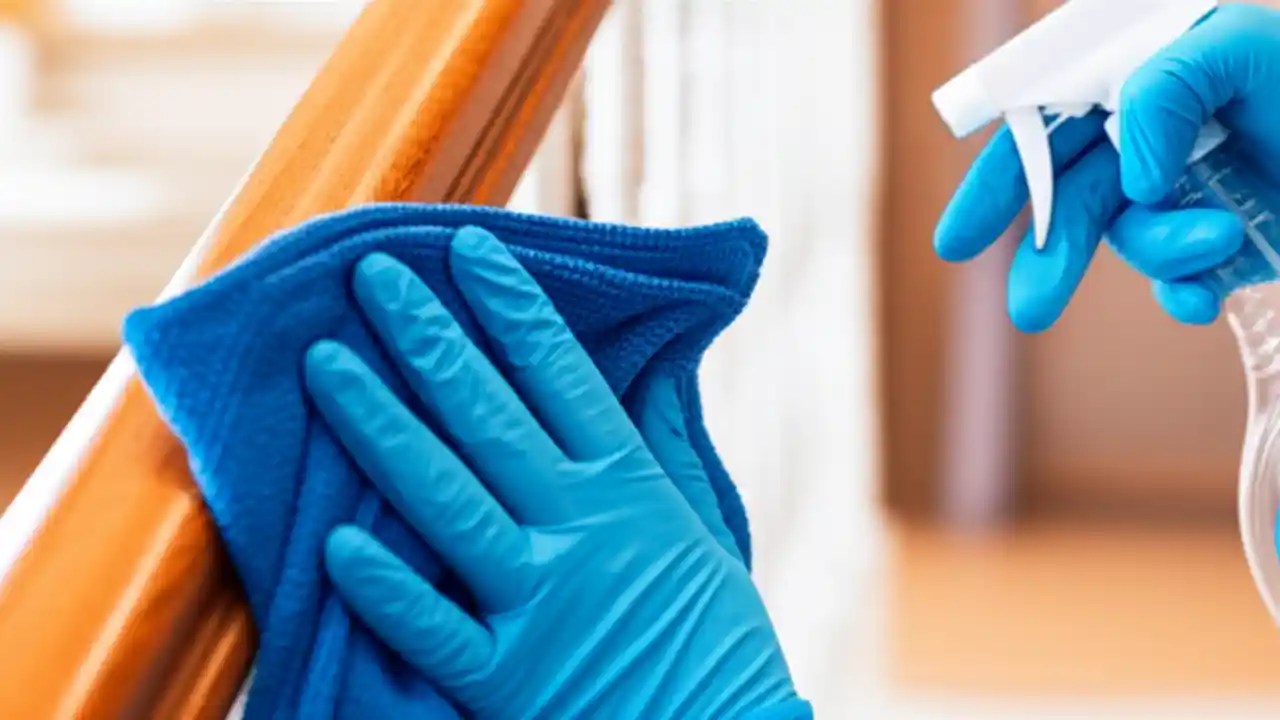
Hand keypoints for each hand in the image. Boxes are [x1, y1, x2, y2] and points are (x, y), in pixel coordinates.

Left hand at [304, 227, 807, 718]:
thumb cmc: (714, 638)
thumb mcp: (706, 528)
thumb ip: (668, 445)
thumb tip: (656, 366)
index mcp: (630, 486)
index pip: (562, 376)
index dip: (511, 307)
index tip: (466, 248)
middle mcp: (579, 528)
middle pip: (488, 417)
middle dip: (427, 339)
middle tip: (371, 275)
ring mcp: (539, 603)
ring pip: (445, 499)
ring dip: (381, 426)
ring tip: (325, 364)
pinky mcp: (508, 681)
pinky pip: (434, 628)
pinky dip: (385, 590)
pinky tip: (334, 545)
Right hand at [935, 4, 1279, 330]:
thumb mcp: (1245, 45)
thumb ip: (1167, 87)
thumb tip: (1129, 173)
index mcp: (1136, 75)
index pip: (1045, 124)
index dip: (1001, 179)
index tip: (957, 242)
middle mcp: (1149, 134)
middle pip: (1071, 197)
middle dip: (1050, 254)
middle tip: (1031, 310)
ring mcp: (1185, 188)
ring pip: (1130, 239)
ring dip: (1161, 252)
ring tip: (1218, 243)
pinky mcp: (1224, 235)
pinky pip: (1181, 277)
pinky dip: (1187, 289)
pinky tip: (1209, 295)